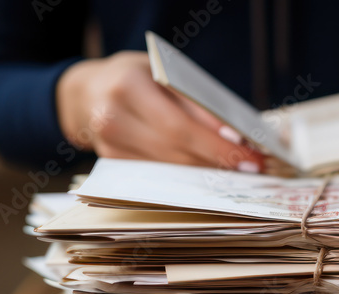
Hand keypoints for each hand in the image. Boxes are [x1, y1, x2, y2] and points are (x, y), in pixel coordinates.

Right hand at [56, 51, 265, 170]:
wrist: (86, 92)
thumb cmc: (133, 78)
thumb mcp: (162, 73)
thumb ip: (194, 102)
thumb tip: (235, 135)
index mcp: (127, 86)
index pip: (181, 124)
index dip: (218, 144)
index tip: (250, 153)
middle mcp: (112, 118)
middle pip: (176, 150)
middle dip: (219, 160)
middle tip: (252, 166)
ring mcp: (109, 146)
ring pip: (169, 168)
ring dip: (206, 172)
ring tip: (238, 171)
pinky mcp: (112, 164)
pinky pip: (158, 175)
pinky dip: (186, 176)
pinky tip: (209, 174)